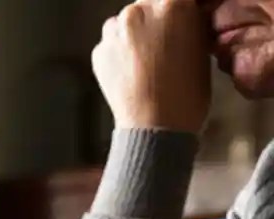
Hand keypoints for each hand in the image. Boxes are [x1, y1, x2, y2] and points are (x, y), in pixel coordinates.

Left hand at [93, 0, 210, 132]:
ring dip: (134, 34)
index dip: (178, 12)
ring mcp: (114, 32)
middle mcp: (139, 11)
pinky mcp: (98, 51)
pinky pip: (110, 44)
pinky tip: (131, 72)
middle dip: (155, 19)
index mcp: (172, 4)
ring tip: (146, 61)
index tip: (178, 22)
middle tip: (164, 44)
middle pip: (148, 4)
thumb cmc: (187, 92)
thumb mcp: (201, 48)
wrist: (155, 126)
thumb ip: (188, 23)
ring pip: (125, 23)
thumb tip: (183, 17)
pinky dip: (118, 53)